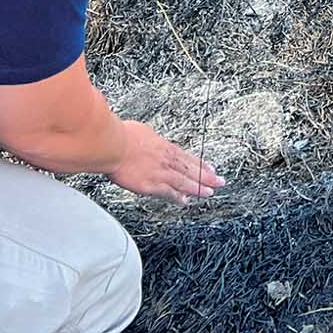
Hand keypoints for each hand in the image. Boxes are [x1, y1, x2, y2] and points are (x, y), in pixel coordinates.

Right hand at [108, 120, 223, 203]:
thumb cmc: (122, 136)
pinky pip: (169, 193)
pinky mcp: (151, 185)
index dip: (200, 164)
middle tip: (220, 181)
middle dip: (208, 176)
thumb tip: (148, 138)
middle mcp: (166, 160)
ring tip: (210, 192)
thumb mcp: (142, 131)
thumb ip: (148, 138)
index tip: (210, 168)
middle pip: (192, 169)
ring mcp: (160, 173)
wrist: (112, 145)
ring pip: (185, 182)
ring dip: (199, 188)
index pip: (188, 157)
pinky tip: (185, 202)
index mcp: (165, 146)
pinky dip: (178, 198)